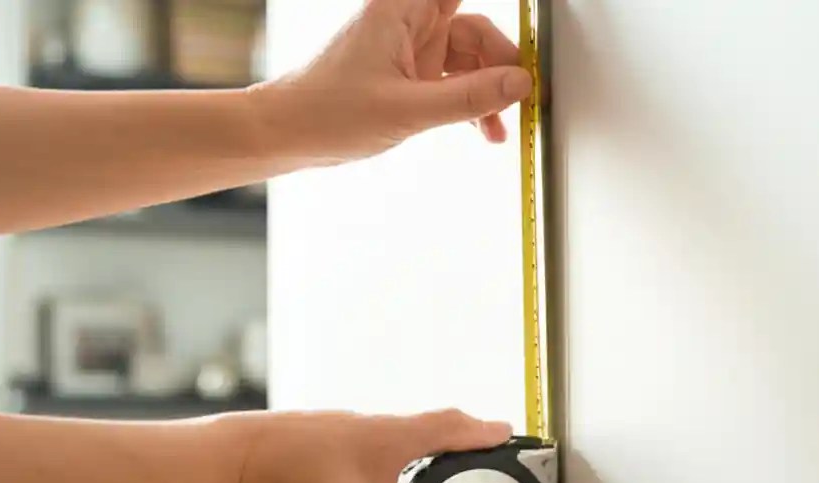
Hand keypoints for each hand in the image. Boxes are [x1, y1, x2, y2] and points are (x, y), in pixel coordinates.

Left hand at [250, 0, 531, 164]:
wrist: (286, 135)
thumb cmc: (325, 111)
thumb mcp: (407, 110)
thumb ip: (468, 98)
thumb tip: (518, 84)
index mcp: (401, 10)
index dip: (501, 8)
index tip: (531, 21)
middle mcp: (408, 24)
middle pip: (476, 30)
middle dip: (501, 63)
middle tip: (521, 95)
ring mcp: (410, 52)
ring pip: (469, 60)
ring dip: (489, 92)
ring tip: (501, 124)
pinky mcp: (409, 77)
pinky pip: (454, 83)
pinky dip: (471, 104)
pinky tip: (484, 129)